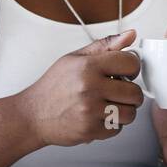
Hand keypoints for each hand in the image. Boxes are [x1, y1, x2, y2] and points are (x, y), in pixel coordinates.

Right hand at [14, 29, 144, 146]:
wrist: (32, 114)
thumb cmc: (54, 86)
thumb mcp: (75, 58)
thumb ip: (105, 45)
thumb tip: (130, 35)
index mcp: (88, 67)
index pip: (131, 63)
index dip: (132, 67)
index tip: (126, 72)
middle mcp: (90, 88)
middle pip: (134, 92)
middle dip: (130, 92)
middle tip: (119, 91)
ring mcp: (89, 111)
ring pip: (130, 113)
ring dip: (124, 110)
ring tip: (110, 105)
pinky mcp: (89, 130)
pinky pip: (117, 129)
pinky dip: (111, 125)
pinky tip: (99, 117)